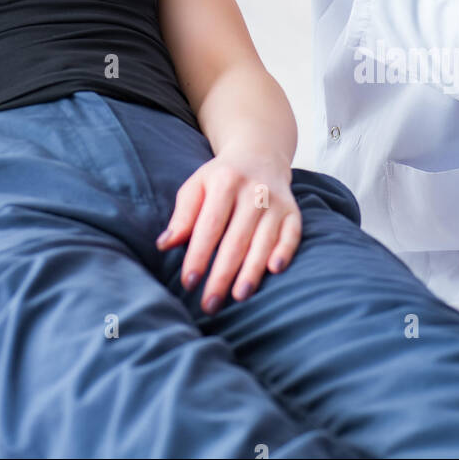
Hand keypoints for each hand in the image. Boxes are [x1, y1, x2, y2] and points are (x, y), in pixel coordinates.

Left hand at [156, 143, 301, 311]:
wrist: (259, 155)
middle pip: (236, 239)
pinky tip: (275, 271)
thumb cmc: (221, 178)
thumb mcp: (197, 187)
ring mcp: (276, 200)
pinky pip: (292, 234)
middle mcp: (253, 190)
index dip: (199, 255)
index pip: (210, 225)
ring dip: (252, 270)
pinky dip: (285, 251)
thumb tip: (164, 245)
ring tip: (238, 297)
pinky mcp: (293, 211)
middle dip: (222, 274)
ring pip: (264, 241)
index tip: (189, 282)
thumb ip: (182, 216)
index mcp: (225, 181)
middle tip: (209, 305)